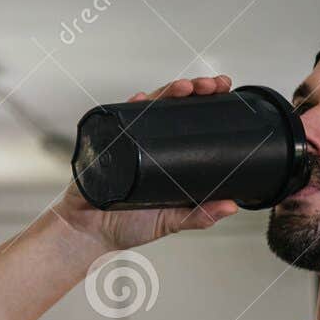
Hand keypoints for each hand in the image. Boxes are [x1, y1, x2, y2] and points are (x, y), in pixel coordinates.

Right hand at [53, 75, 241, 250]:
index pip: (192, 120)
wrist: (89, 234)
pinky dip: (130, 107)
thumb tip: (231, 206)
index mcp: (169, 156)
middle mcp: (150, 142)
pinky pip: (119, 120)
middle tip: (211, 86)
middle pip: (174, 106)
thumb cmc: (127, 226)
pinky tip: (141, 99)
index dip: (209, 102)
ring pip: (151, 106)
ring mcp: (129, 139)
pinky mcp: (108, 143)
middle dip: (195, 88)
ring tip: (184, 87)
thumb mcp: (172, 221)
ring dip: (168, 91)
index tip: (226, 90)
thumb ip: (200, 215)